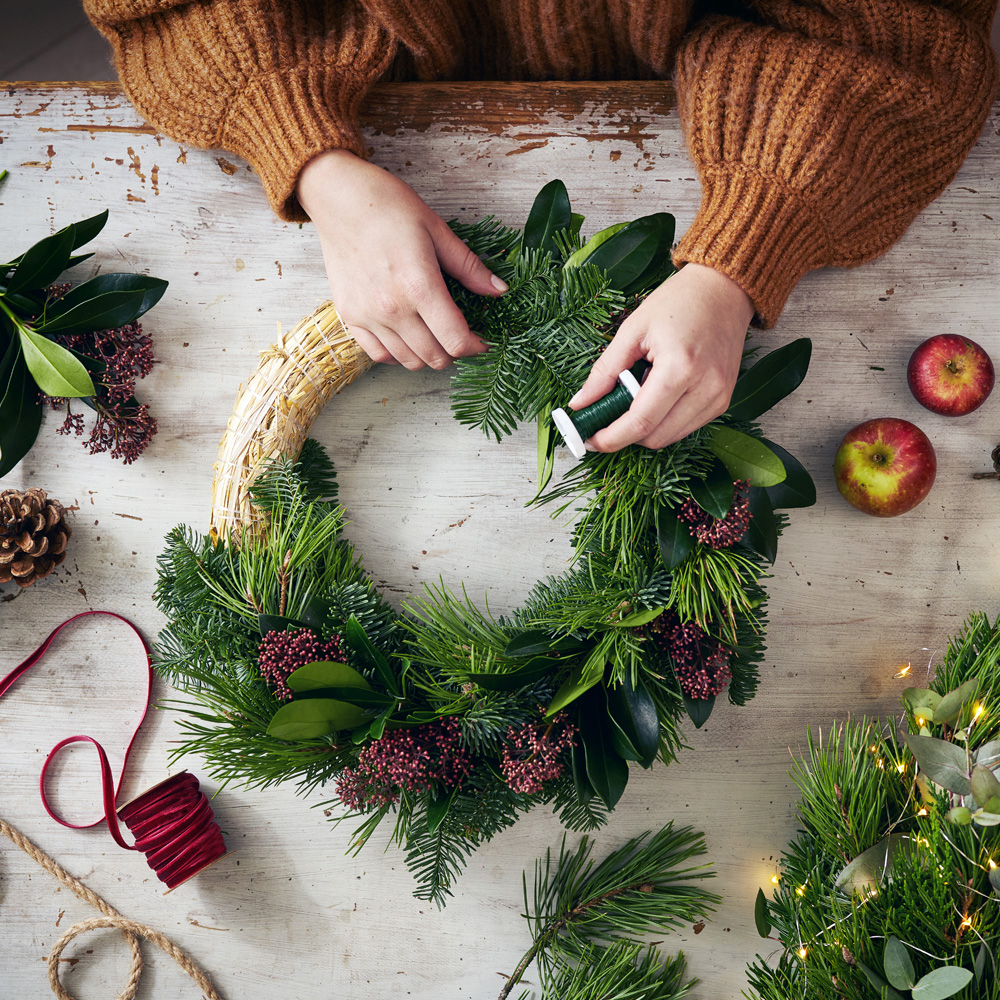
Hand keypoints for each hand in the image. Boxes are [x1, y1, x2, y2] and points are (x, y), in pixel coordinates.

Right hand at [296, 149, 507, 368]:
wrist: (339, 197)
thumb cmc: (389, 206)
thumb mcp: (437, 230)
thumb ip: (469, 267)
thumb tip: (499, 290)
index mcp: (419, 286)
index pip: (456, 340)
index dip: (476, 346)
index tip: (482, 339)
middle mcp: (392, 309)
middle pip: (435, 357)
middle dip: (456, 351)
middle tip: (460, 335)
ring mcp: (368, 316)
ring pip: (409, 361)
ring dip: (429, 354)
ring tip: (435, 335)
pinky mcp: (349, 316)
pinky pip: (380, 355)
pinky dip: (399, 354)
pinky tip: (409, 337)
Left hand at [567, 263, 753, 451]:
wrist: (724, 290)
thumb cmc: (679, 302)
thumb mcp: (632, 330)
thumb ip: (604, 370)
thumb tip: (580, 403)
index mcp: (680, 367)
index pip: (640, 422)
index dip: (611, 438)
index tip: (589, 440)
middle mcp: (705, 389)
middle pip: (654, 438)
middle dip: (624, 435)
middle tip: (604, 418)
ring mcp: (718, 398)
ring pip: (669, 438)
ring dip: (644, 429)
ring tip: (634, 397)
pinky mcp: (723, 402)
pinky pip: (684, 427)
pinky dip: (663, 421)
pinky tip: (656, 396)